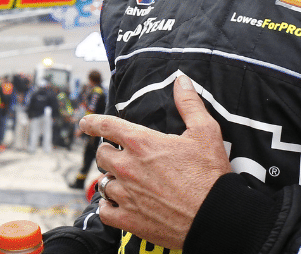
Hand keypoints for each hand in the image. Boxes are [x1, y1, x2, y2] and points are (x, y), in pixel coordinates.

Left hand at [81, 74, 230, 249]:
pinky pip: (104, 210)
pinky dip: (108, 206)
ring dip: (112, 180)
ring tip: (125, 182)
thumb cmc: (210, 175)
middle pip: (102, 155)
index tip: (85, 123)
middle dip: (110, 153)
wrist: (216, 217)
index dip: (93, 122)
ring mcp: (125, 194)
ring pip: (103, 182)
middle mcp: (127, 167)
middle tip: (123, 157)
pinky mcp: (128, 219)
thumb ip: (189, 104)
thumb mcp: (205, 132)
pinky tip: (118, 204)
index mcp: (141, 143)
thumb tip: (181, 80)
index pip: (106, 125)